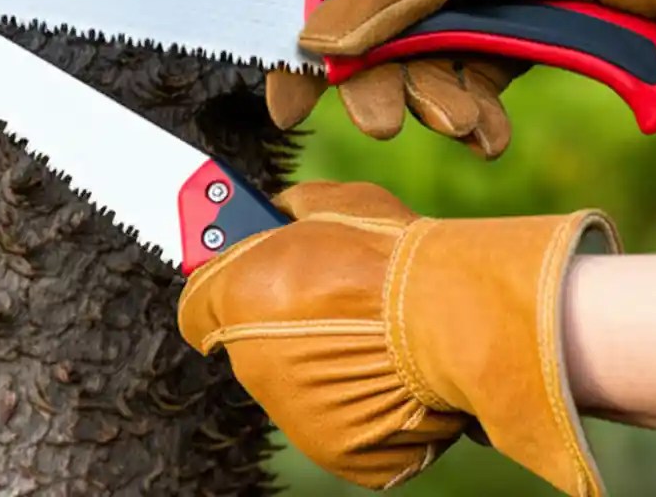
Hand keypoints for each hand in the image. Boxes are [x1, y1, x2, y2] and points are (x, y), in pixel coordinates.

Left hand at [177, 180, 621, 495]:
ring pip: (295, 390)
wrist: (456, 316)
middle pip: (250, 349)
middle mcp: (253, 364)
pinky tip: (390, 372)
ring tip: (375, 335)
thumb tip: (282, 207)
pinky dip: (358, 406)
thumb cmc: (393, 253)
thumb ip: (294, 208)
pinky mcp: (338, 452)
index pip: (198, 305)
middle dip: (280, 326)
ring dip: (320, 367)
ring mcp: (294, 415)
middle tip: (332, 303)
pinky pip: (338, 426)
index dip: (228, 287)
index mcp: (236, 298)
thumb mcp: (334, 203)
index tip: (251, 278)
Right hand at [269, 0, 655, 157]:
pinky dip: (479, 124)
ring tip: (467, 122)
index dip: (303, 63)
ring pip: (425, 88)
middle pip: (374, 62)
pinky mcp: (499, 57)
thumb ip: (377, 1)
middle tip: (384, 125)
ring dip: (440, 111)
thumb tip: (311, 45)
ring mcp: (457, 28)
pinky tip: (492, 135)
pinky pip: (472, 101)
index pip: (325, 14)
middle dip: (382, 96)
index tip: (286, 107)